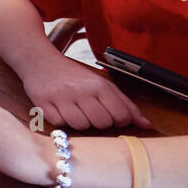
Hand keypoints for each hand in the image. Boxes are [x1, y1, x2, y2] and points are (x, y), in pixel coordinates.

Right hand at [22, 53, 151, 130]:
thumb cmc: (74, 76)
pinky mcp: (43, 103)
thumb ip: (126, 105)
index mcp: (100, 85)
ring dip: (78, 122)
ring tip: (74, 110)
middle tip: (89, 111)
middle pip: (102, 123)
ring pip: (80, 126)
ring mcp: (61, 97)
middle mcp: (82, 90)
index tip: (109, 113)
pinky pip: (59, 124)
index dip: (118, 120)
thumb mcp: (102, 85)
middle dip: (97, 122)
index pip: (121, 116)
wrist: (40, 61)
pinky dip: (60, 121)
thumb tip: (147, 126)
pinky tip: (59, 110)